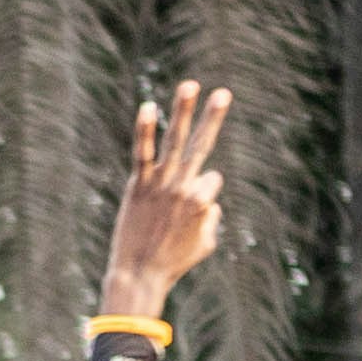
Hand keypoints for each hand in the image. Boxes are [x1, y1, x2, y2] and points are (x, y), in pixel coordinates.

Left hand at [102, 80, 231, 314]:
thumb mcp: (205, 244)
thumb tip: (208, 201)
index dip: (203, 196)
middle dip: (213, 118)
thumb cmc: (173, 264)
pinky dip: (145, 130)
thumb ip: (211, 218)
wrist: (139, 275)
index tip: (188, 217)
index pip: (211, 179)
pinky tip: (147, 106)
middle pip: (202, 145)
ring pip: (175, 141)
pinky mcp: (138, 185)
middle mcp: (184, 188)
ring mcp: (160, 184)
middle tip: (223, 92)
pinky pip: (142, 153)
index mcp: (204, 202)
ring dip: (183, 111)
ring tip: (190, 85)